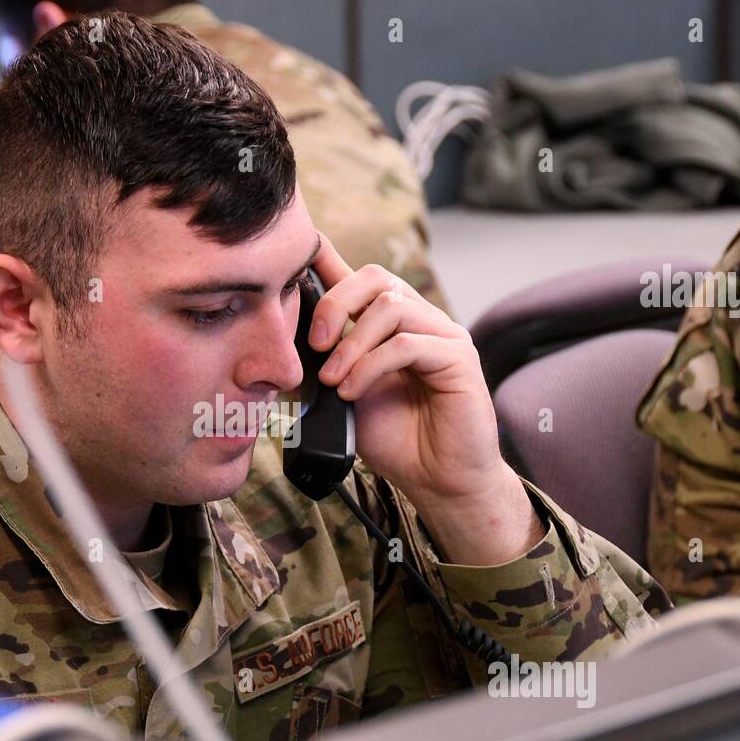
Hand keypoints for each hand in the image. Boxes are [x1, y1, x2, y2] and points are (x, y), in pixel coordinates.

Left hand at [308, 235, 542, 564]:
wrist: (436, 480)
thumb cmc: (396, 440)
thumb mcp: (343, 395)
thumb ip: (323, 362)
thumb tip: (280, 342)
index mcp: (392, 325)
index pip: (360, 278)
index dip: (326, 260)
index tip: (294, 260)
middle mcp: (421, 321)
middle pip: (375, 278)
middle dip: (334, 305)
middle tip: (314, 344)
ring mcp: (444, 335)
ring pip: (391, 307)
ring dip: (351, 345)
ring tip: (332, 381)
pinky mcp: (459, 358)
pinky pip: (407, 344)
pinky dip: (370, 366)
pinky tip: (352, 391)